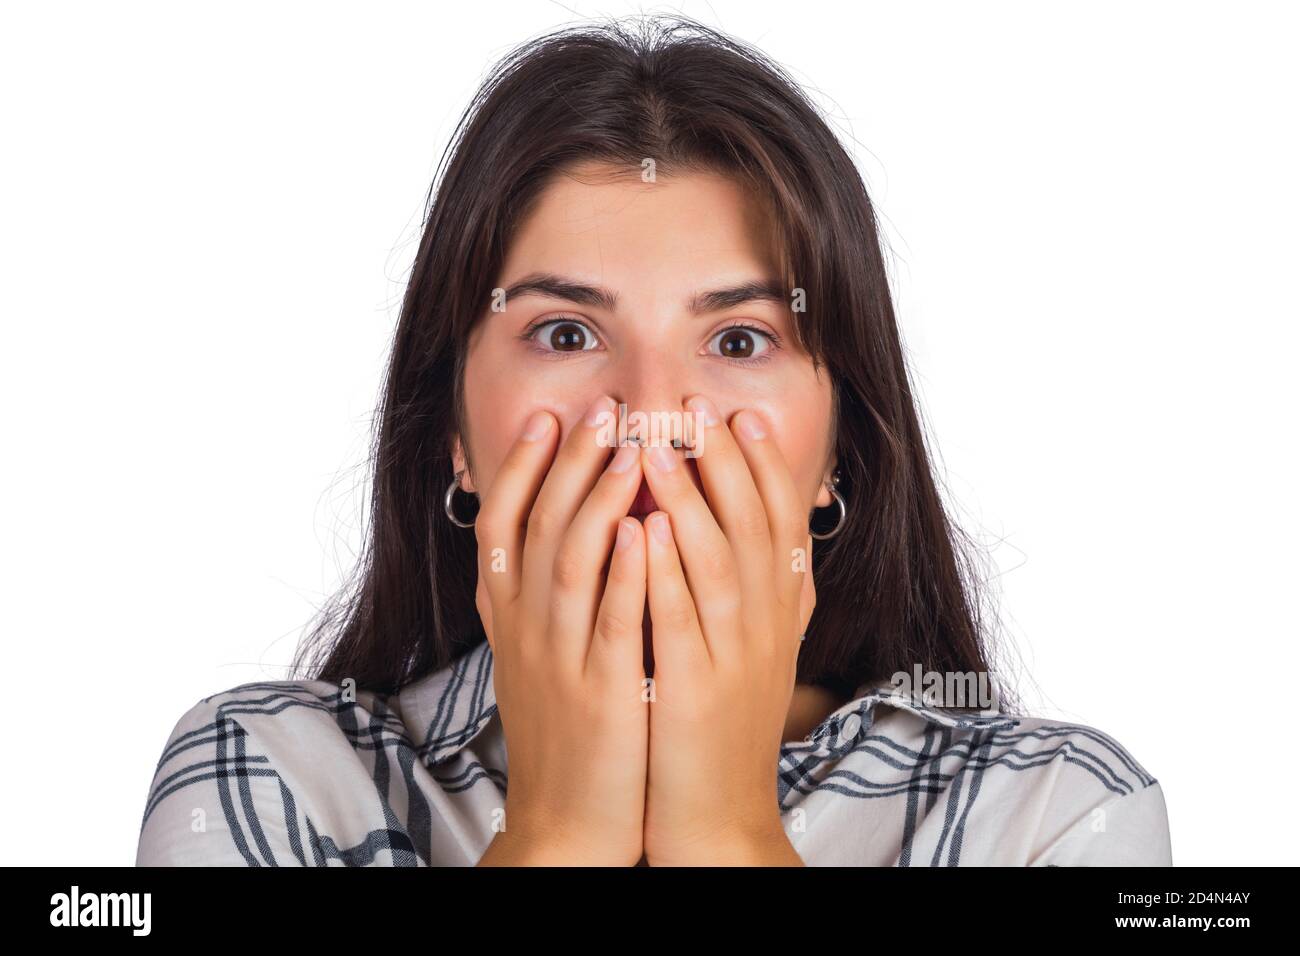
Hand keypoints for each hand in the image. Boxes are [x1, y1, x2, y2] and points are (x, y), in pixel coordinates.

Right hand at [474, 396, 650, 866]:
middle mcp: (523, 627)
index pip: (502, 522)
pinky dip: (627, 572)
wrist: (567, 818)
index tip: (548, 416)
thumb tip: (571, 525)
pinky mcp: (599, 690)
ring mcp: (558, 657)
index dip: (523, 465)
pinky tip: (649, 529)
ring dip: (599, 501)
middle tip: (602, 408)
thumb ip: (548, 591)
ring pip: (571, 562)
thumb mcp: (538, 653)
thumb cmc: (564, 726)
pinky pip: (611, 621)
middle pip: (539, 525)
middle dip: (569, 461)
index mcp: (507, 615)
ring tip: (629, 446)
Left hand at [638, 396, 814, 865]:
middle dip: (726, 462)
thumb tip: (789, 533)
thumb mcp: (763, 652)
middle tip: (697, 407)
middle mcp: (767, 626)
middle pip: (754, 527)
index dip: (763, 467)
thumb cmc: (729, 723)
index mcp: (781, 612)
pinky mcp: (694, 688)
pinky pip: (679, 619)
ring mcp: (733, 656)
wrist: (718, 812)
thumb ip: (776, 592)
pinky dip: (663, 571)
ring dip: (689, 501)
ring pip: (718, 562)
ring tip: (657, 447)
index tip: (741, 417)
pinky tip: (641, 529)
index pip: (782, 523)